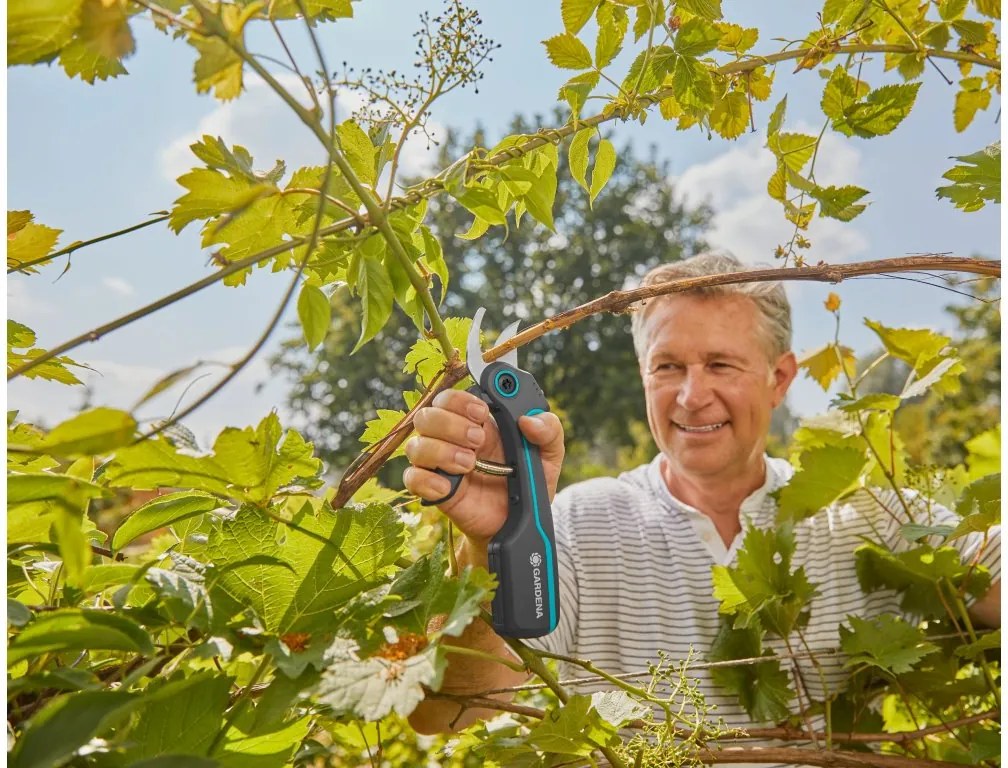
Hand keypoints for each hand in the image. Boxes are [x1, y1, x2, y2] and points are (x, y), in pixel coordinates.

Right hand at [403, 388, 564, 546]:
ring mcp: (441, 464)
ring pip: (416, 445)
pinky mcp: (436, 490)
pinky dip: (426, 480)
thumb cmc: (530, 482)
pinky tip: (448, 487)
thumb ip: (549, 430)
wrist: (521, 522)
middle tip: (479, 441)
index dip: (460, 399)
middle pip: (427, 415)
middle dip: (450, 424)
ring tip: (470, 464)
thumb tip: (529, 420)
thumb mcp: (549, 454)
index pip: (452, 397)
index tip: (482, 412)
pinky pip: (411, 478)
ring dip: (440, 451)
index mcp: (478, 422)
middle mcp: (453, 438)